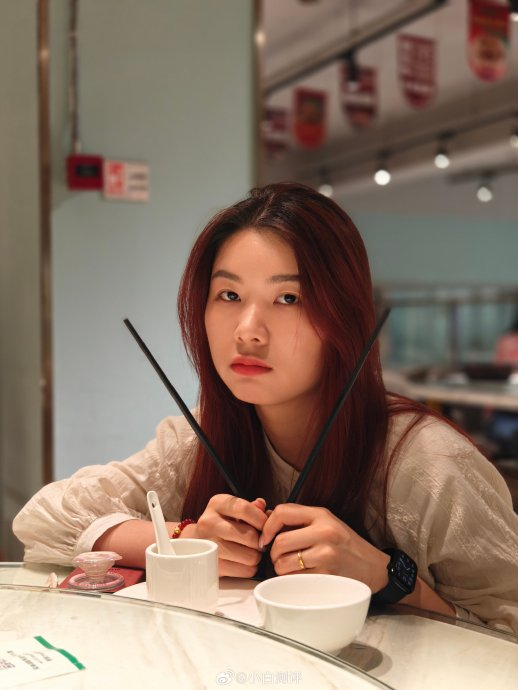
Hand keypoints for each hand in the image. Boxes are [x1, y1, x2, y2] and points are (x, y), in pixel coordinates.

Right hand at [190, 495, 267, 577]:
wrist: (195, 542)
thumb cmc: (221, 523)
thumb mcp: (233, 510)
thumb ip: (252, 508)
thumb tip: (268, 513)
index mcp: (217, 504)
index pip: (244, 509)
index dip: (261, 520)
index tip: (266, 527)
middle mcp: (209, 522)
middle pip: (249, 536)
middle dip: (260, 541)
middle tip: (259, 542)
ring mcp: (209, 545)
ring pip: (250, 556)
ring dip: (256, 556)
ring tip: (251, 551)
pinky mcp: (212, 565)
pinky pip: (245, 570)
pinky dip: (250, 568)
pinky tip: (244, 561)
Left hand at [260, 503, 388, 591]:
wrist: (373, 567)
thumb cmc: (345, 545)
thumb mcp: (325, 522)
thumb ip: (298, 520)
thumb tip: (265, 518)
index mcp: (321, 515)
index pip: (282, 512)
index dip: (267, 526)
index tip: (265, 537)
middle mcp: (324, 532)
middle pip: (280, 542)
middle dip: (273, 552)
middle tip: (278, 556)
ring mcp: (326, 555)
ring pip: (283, 563)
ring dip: (281, 568)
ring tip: (291, 567)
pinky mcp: (327, 576)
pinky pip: (295, 579)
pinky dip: (292, 580)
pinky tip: (301, 576)